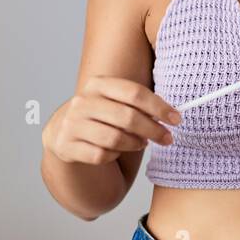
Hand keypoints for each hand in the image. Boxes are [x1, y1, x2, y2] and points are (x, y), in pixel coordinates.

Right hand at [45, 76, 180, 165]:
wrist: (63, 133)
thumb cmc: (101, 116)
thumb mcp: (116, 101)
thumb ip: (139, 104)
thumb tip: (172, 115)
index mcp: (97, 84)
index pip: (134, 92)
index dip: (159, 107)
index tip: (176, 119)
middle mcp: (82, 102)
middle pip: (127, 117)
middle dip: (153, 130)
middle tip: (167, 138)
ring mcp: (71, 124)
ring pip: (115, 139)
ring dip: (135, 144)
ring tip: (142, 143)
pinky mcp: (66, 146)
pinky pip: (101, 155)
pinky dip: (114, 155)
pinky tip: (116, 151)